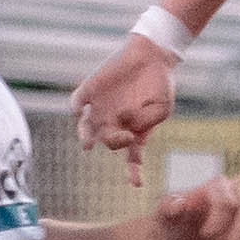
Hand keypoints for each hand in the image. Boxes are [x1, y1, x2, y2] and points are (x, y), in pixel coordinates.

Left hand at [72, 35, 178, 181]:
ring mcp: (100, 107)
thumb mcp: (163, 107)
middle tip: (125, 135)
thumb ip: (149, 120)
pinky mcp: (91, 89)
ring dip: (85, 135)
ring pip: (86, 127)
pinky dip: (76, 106)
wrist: (152, 56)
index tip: (137, 183)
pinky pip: (77, 101)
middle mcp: (113, 122)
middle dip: (114, 142)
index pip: (131, 156)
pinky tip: (80, 109)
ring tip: (88, 142)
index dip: (133, 171)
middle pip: (106, 141)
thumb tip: (130, 126)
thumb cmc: (160, 85)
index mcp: (132, 130)